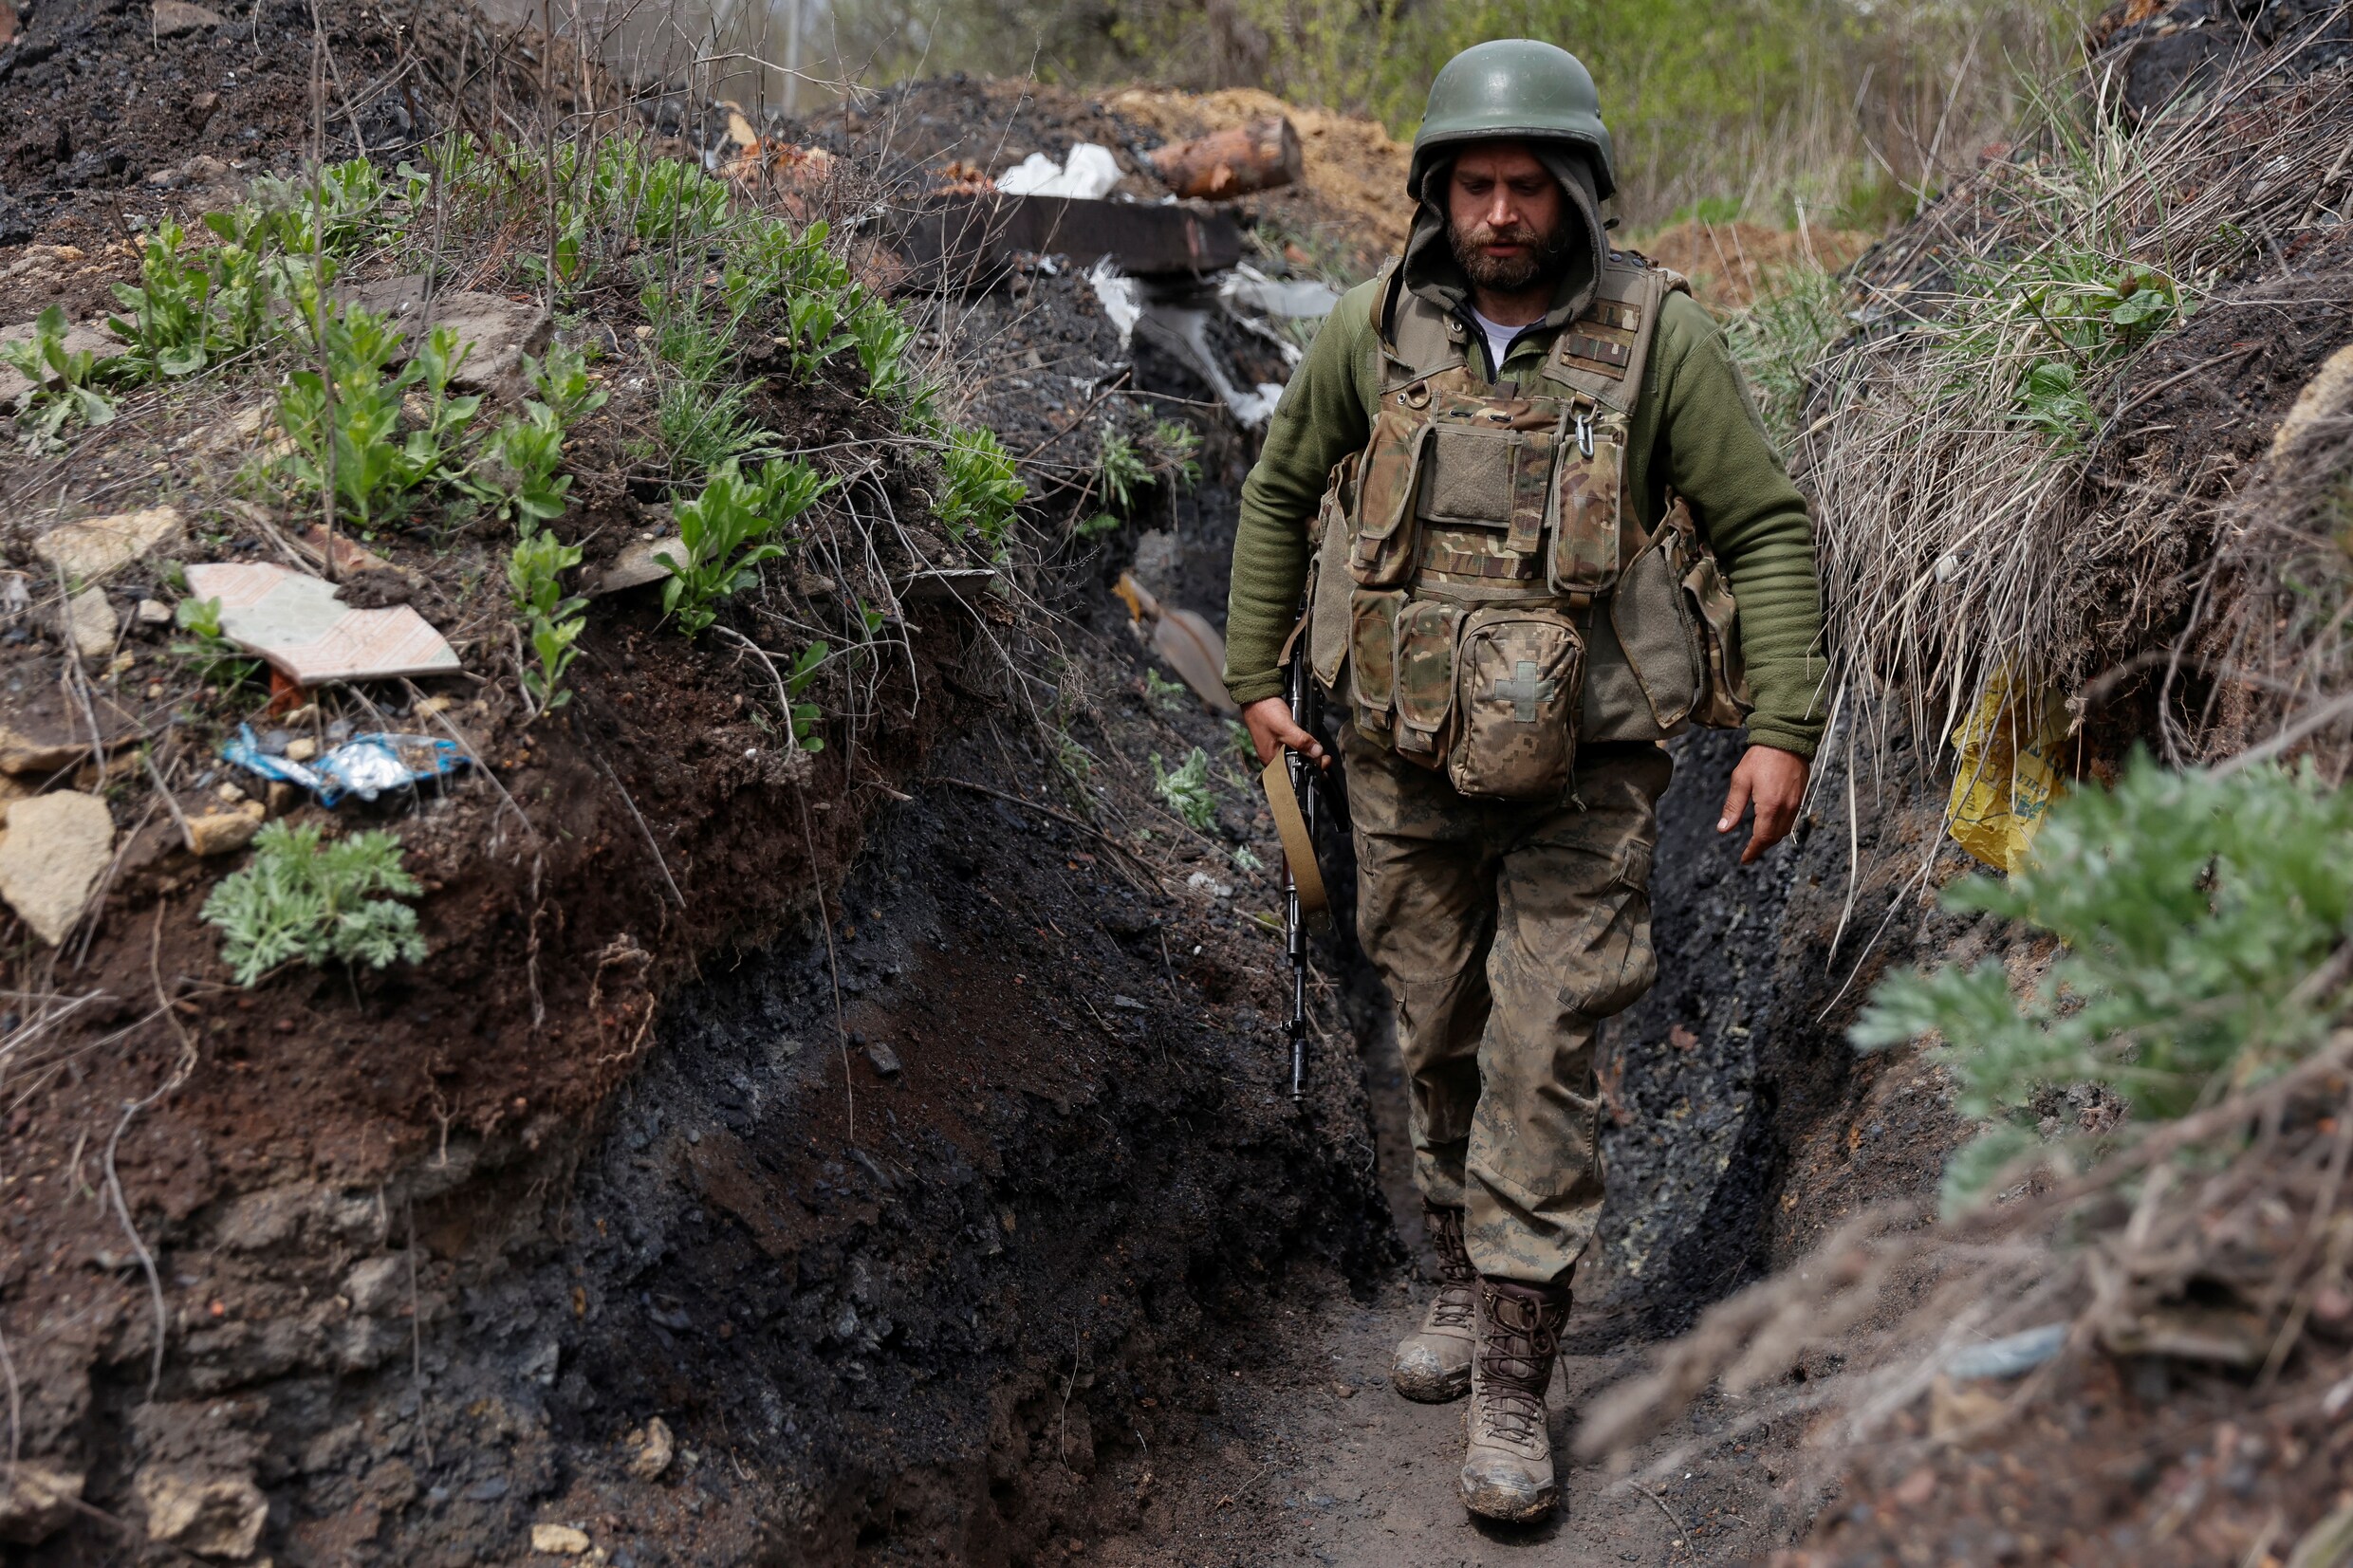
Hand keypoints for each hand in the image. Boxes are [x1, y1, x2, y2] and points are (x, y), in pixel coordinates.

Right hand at [1241, 695, 1328, 768]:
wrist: (1256, 697)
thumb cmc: (1264, 712)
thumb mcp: (1285, 728)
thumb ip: (1301, 741)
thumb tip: (1317, 753)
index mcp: (1271, 761)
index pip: (1294, 775)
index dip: (1311, 770)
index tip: (1323, 762)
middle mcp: (1272, 758)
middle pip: (1296, 767)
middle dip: (1311, 763)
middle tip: (1324, 757)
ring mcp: (1274, 749)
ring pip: (1295, 757)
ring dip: (1307, 755)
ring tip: (1319, 751)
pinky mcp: (1277, 740)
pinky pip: (1291, 748)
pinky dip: (1301, 747)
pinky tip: (1308, 743)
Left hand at [1717, 745, 1809, 864]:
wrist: (1787, 738)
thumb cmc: (1761, 757)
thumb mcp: (1741, 780)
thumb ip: (1733, 806)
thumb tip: (1723, 829)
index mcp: (1771, 806)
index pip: (1762, 837)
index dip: (1753, 851)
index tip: (1745, 859)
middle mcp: (1787, 808)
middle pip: (1775, 837)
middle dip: (1762, 847)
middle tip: (1749, 853)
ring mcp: (1796, 803)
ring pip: (1785, 830)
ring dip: (1772, 838)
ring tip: (1758, 842)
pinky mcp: (1801, 797)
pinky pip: (1792, 820)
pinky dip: (1781, 828)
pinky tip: (1771, 825)